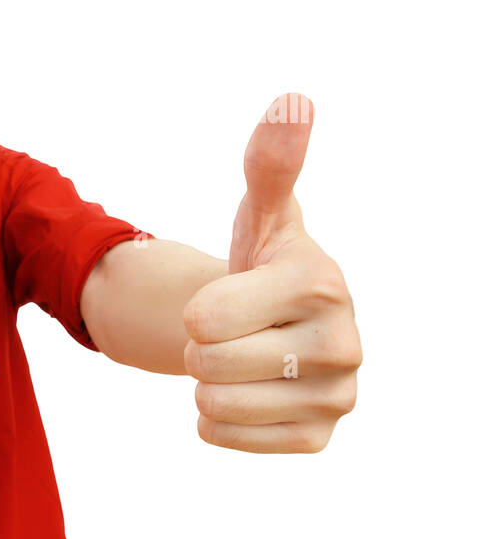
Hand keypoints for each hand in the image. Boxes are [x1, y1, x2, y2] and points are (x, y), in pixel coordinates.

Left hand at [183, 94, 361, 452]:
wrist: (274, 325)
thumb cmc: (262, 260)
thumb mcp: (261, 211)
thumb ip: (269, 163)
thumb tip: (293, 100)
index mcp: (320, 282)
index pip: (204, 319)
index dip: (195, 309)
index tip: (224, 297)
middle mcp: (344, 343)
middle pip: (207, 364)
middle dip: (198, 347)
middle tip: (230, 331)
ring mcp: (336, 396)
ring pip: (214, 404)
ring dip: (204, 384)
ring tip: (237, 360)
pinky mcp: (317, 438)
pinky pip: (226, 438)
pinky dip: (215, 420)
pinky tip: (243, 392)